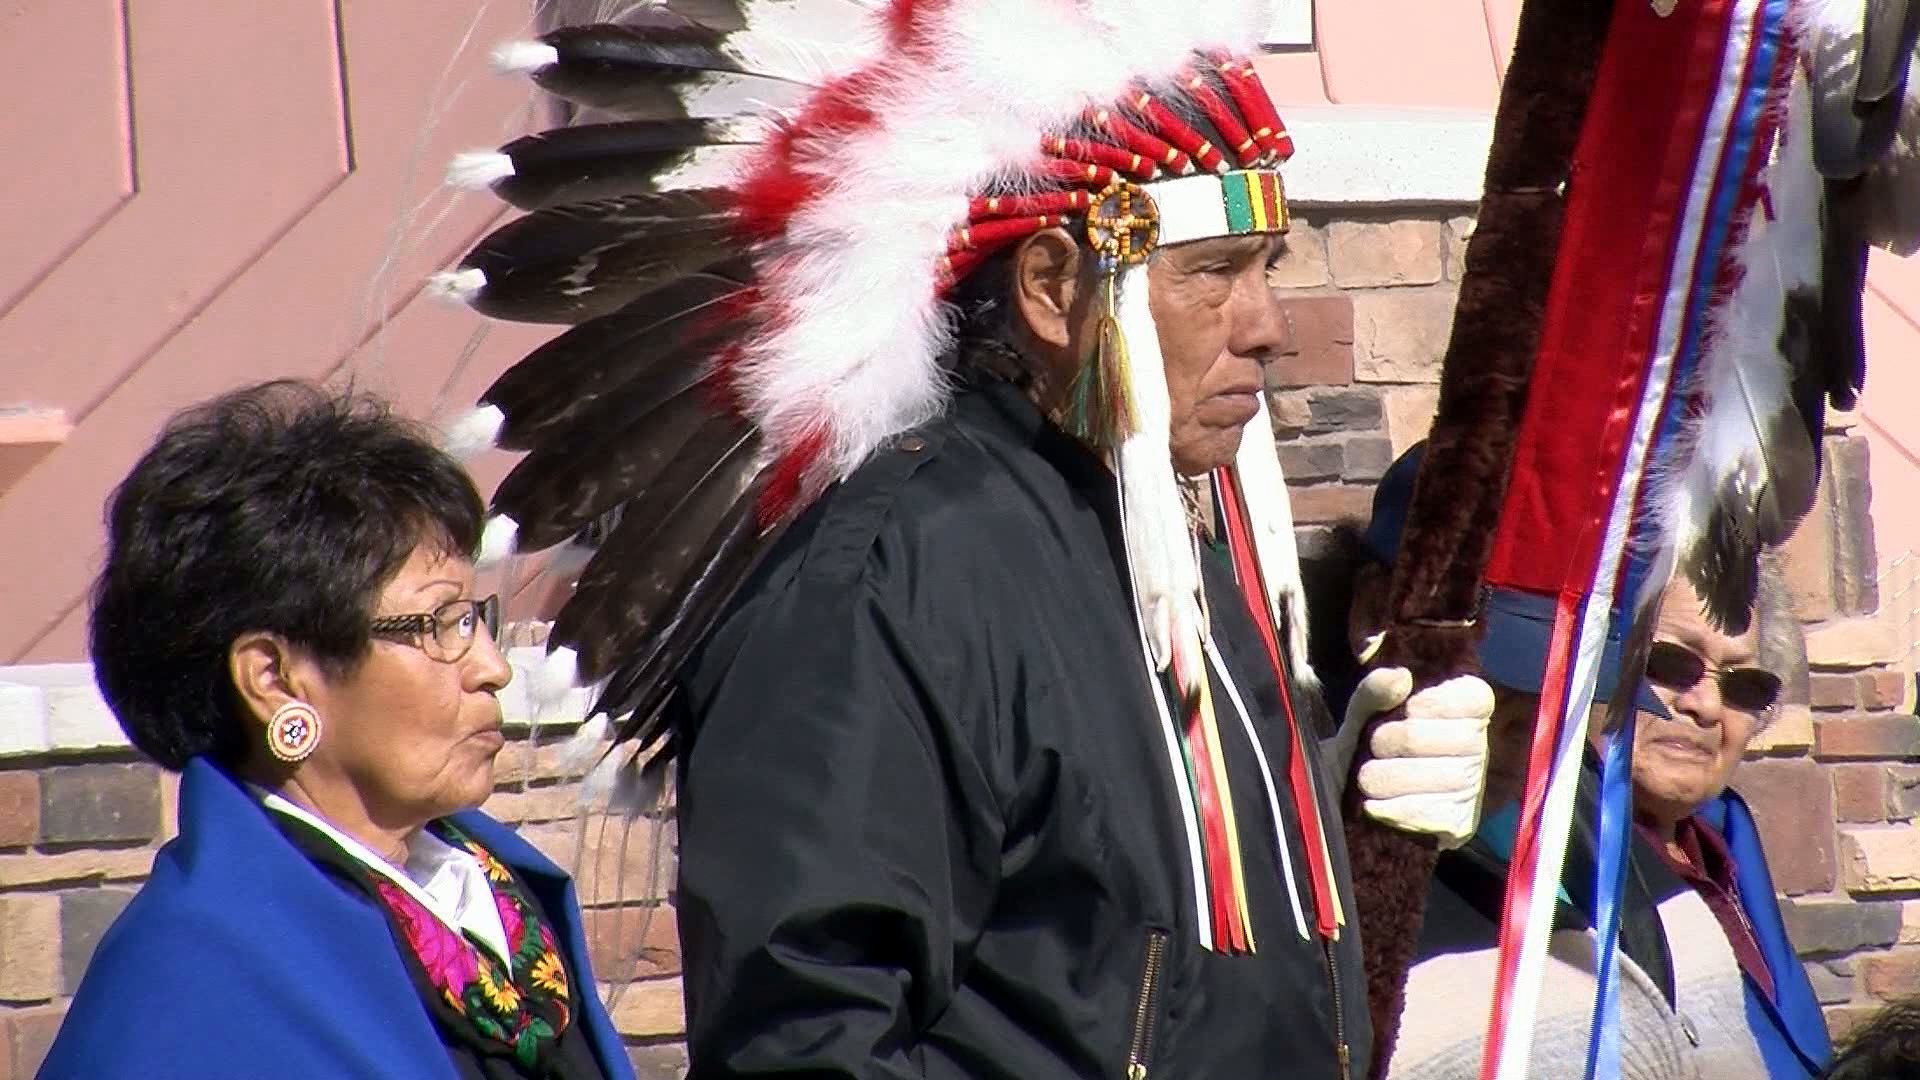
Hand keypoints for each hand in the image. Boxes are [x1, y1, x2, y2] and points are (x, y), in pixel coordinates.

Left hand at [1349, 667, 1494, 848]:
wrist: (1355, 808)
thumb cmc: (1368, 751)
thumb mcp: (1364, 715)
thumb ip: (1375, 691)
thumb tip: (1400, 677)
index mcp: (1468, 711)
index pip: (1470, 697)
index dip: (1428, 703)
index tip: (1408, 711)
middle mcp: (1479, 747)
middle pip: (1421, 735)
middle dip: (1385, 741)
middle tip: (1375, 749)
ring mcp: (1471, 786)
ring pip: (1418, 773)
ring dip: (1379, 777)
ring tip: (1370, 779)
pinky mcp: (1459, 822)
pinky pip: (1416, 809)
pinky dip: (1386, 808)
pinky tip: (1377, 805)